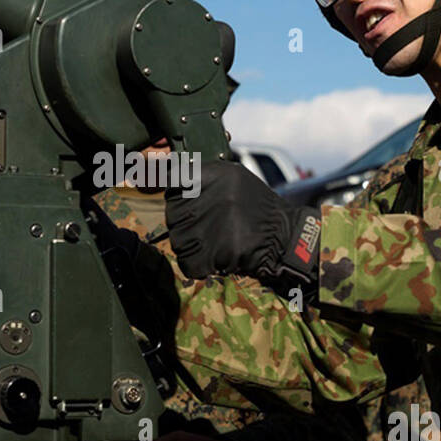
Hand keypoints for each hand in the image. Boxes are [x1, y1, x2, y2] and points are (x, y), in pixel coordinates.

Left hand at [165, 159, 319, 284]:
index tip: (172, 196)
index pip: (173, 180)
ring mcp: (219, 223)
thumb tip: (155, 176)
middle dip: (184, 226)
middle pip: (174, 216)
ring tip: (214, 243)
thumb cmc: (254, 208)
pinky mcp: (223, 250)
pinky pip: (190, 263)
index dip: (170, 192)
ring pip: (179, 241)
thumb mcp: (232, 179)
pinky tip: (215, 259)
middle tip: (207, 229)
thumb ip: (201, 178)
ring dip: (191, 247)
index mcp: (218, 173)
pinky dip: (198, 266)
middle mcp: (217, 194)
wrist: (286, 236)